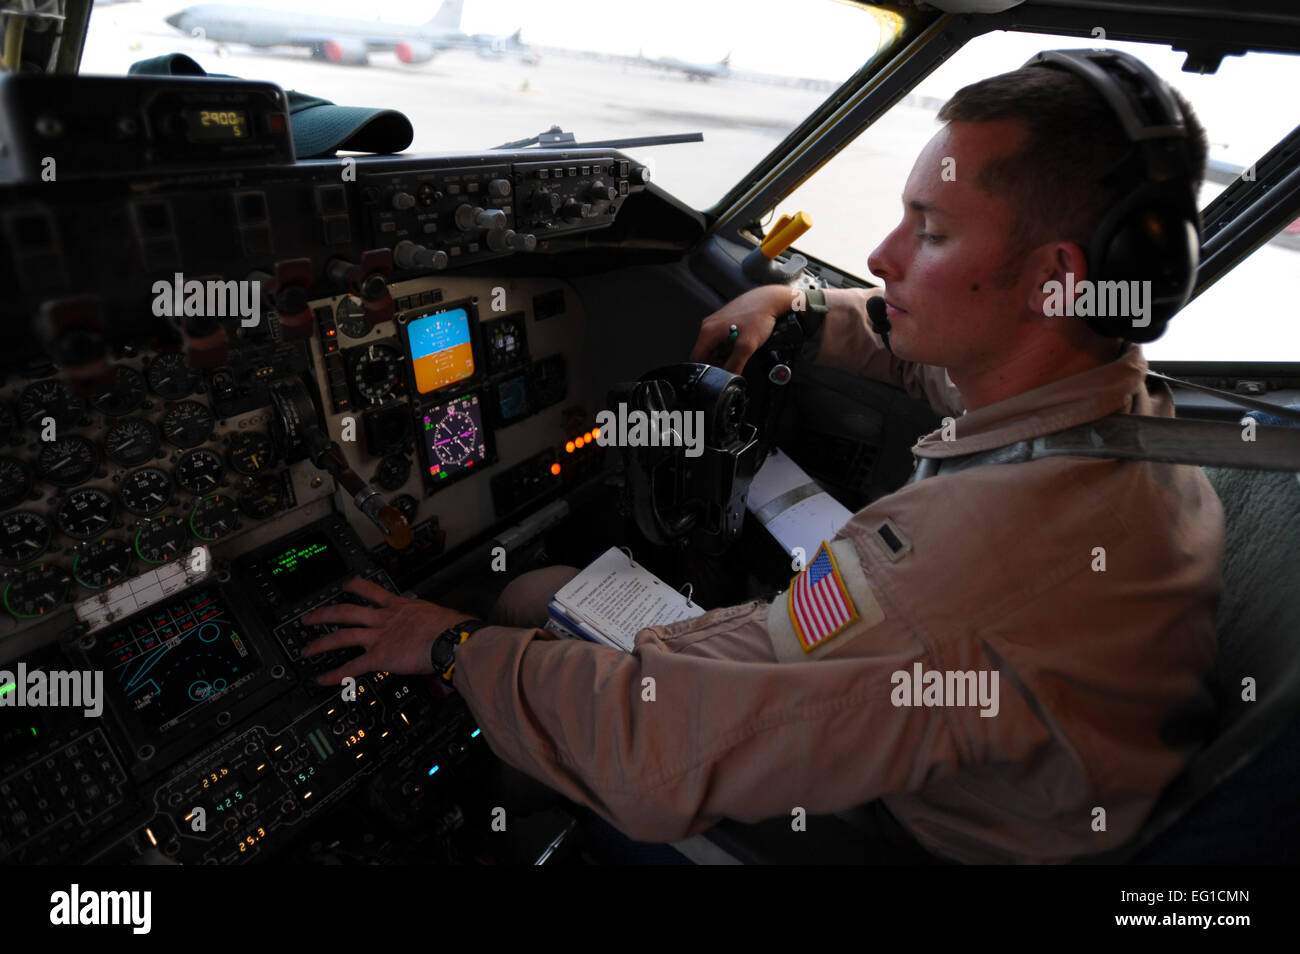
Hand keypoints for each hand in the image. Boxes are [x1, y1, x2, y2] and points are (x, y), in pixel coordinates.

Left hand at [299, 576, 472, 683]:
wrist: (450, 638)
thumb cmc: (450, 627)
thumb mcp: (435, 615)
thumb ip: (426, 619)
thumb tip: (435, 624)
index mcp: (399, 606)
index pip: (372, 591)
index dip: (356, 586)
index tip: (346, 585)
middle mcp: (385, 618)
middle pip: (347, 611)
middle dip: (324, 614)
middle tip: (309, 617)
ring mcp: (379, 637)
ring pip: (343, 635)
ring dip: (321, 643)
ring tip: (306, 650)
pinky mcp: (380, 656)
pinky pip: (353, 666)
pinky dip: (335, 674)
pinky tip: (322, 679)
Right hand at [689, 285, 792, 373]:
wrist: (769, 300)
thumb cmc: (758, 316)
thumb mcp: (746, 346)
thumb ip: (735, 364)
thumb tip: (728, 377)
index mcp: (708, 331)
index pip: (697, 358)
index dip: (708, 370)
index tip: (719, 374)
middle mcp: (709, 325)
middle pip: (705, 354)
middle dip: (717, 362)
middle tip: (733, 362)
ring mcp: (716, 323)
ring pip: (714, 348)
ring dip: (724, 354)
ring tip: (738, 351)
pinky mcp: (724, 322)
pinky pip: (721, 340)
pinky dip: (729, 346)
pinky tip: (740, 343)